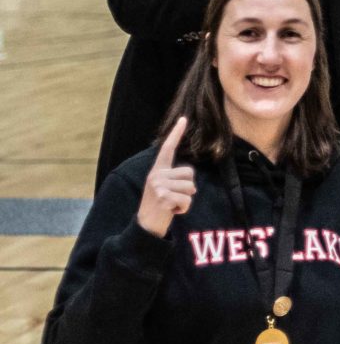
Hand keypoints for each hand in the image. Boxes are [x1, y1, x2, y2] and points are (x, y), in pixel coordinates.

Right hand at [136, 117, 195, 237]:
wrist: (145, 224)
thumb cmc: (159, 206)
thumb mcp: (164, 188)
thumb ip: (174, 179)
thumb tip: (190, 180)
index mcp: (157, 170)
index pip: (167, 148)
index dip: (176, 133)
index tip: (184, 119)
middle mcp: (156, 174)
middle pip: (190, 174)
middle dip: (188, 189)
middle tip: (173, 198)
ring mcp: (158, 185)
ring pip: (191, 188)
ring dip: (186, 200)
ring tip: (172, 204)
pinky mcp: (163, 197)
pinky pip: (187, 201)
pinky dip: (184, 209)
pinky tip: (172, 211)